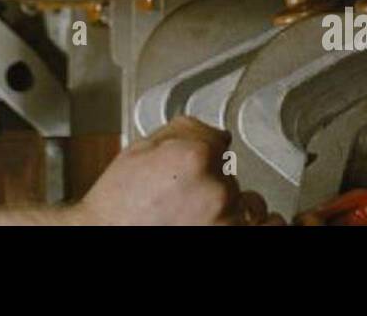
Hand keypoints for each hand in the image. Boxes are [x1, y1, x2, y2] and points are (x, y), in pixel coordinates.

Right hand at [68, 116, 283, 224]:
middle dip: (212, 178)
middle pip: (229, 172)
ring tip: (198, 212)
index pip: (218, 139)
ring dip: (226, 204)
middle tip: (185, 192)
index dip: (204, 147)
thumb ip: (183, 131)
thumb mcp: (142, 148)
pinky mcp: (228, 237)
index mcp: (193, 157)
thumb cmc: (118, 204)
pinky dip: (253, 223)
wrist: (104, 235)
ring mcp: (225, 221)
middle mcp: (215, 190)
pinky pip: (262, 226)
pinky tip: (239, 220)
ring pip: (243, 202)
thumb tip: (211, 131)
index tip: (202, 156)